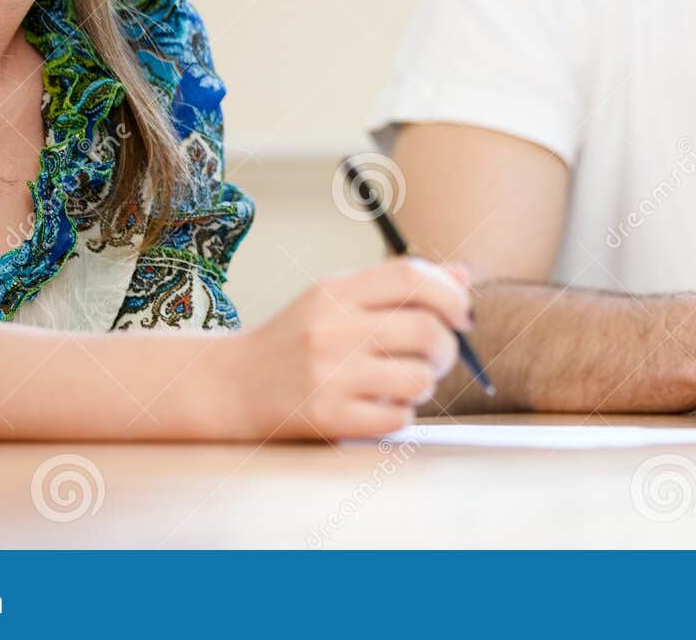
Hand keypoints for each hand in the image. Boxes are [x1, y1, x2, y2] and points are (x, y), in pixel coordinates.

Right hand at [228, 257, 471, 439]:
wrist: (232, 386)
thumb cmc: (298, 339)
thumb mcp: (338, 298)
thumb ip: (398, 285)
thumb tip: (463, 277)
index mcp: (338, 291)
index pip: (412, 276)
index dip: (451, 294)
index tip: (462, 315)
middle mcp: (333, 329)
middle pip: (427, 331)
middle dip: (448, 348)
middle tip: (438, 357)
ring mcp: (329, 375)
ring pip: (419, 379)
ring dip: (425, 385)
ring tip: (406, 383)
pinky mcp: (327, 418)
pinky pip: (398, 419)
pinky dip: (401, 415)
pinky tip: (381, 407)